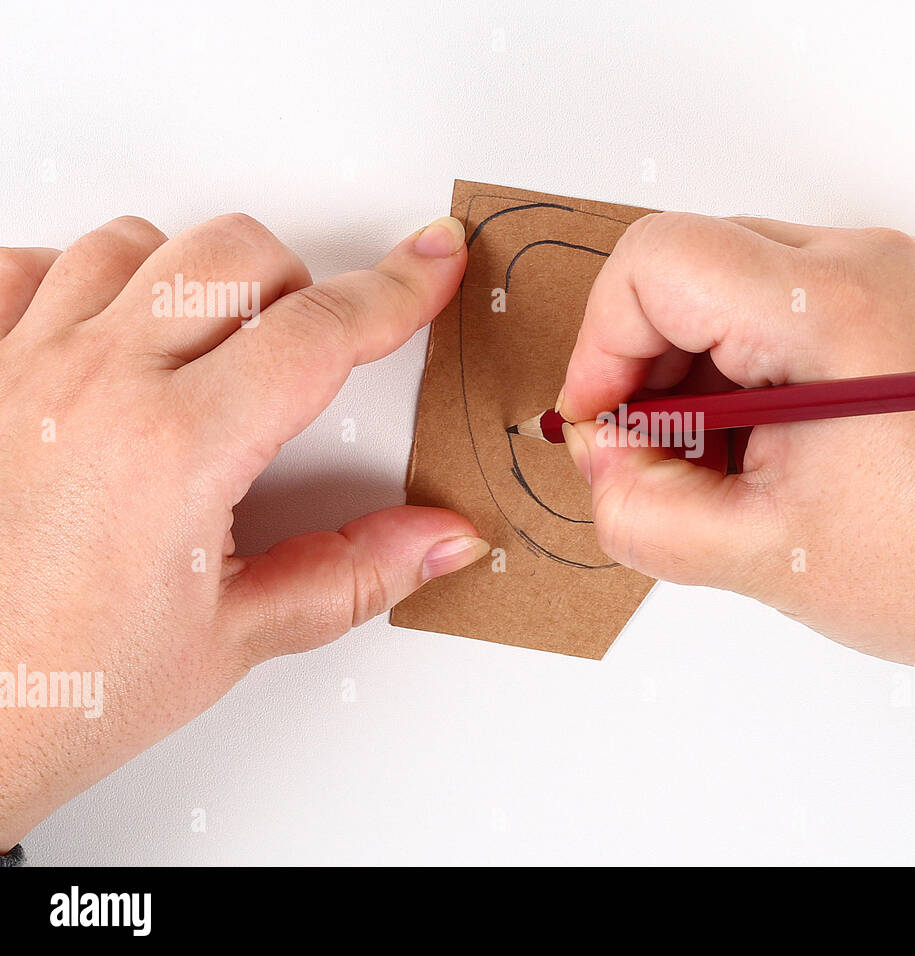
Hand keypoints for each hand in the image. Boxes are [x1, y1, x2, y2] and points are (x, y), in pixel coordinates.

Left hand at [0, 214, 486, 850]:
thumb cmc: (61, 691)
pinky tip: (105, 333)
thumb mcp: (234, 637)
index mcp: (177, 448)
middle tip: (308, 344)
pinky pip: (25, 268)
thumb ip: (356, 572)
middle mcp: (94, 386)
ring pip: (132, 244)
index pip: (318, 332)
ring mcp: (19, 368)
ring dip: (193, 276)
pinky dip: (78, 279)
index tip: (431, 263)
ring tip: (209, 341)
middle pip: (232, 253)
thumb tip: (440, 537)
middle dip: (297, 282)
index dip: (396, 291)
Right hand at [558, 214, 914, 708]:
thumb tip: (600, 459)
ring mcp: (901, 275)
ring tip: (727, 465)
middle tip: (655, 457)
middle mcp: (873, 264)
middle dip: (649, 364)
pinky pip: (792, 304)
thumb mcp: (764, 558)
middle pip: (693, 264)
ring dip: (700, 371)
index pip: (658, 260)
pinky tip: (771, 447)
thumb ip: (645, 510)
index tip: (603, 423)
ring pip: (737, 283)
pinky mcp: (912, 302)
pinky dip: (753, 369)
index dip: (602, 343)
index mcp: (837, 309)